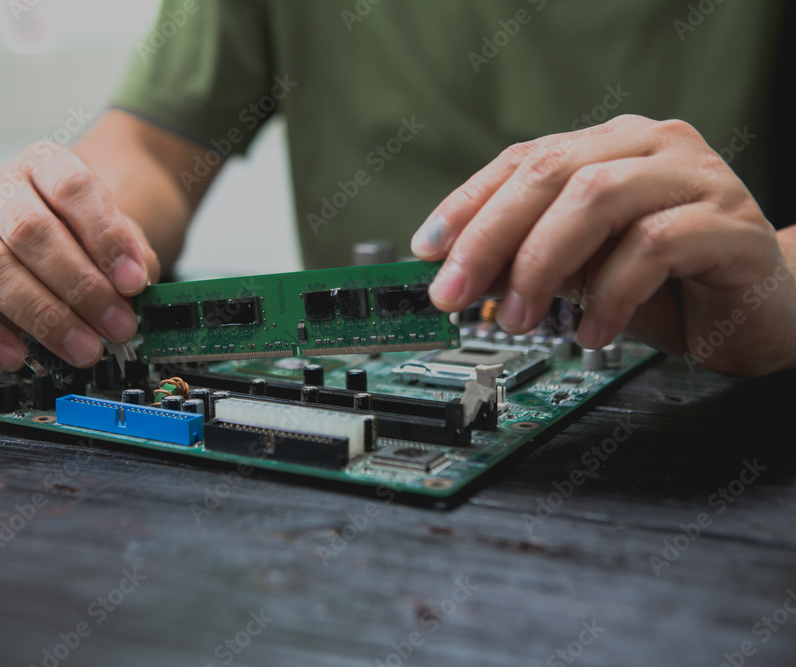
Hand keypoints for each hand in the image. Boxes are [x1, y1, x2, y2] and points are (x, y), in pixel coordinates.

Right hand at [0, 141, 159, 369]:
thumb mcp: (118, 233)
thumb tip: (135, 293)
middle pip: (30, 231)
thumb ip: (131, 256)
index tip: (133, 281)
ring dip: (41, 316)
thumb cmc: (83, 233)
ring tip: (82, 348)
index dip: (105, 237)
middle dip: (80, 287)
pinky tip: (16, 355)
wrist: (47, 233)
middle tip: (116, 326)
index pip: (72, 188)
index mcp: (44, 163)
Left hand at [412, 114, 795, 376]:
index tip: (427, 250)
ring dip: (542, 263)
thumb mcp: (582, 271)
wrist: (763, 309)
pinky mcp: (731, 224)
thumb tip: (460, 274)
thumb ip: (530, 260)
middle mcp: (650, 147)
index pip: (523, 160)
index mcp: (608, 147)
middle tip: (454, 292)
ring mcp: (696, 178)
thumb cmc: (667, 285)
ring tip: (518, 317)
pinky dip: (609, 293)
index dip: (468, 204)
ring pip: (597, 197)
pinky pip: (655, 245)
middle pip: (550, 173)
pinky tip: (593, 331)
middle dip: (489, 236)